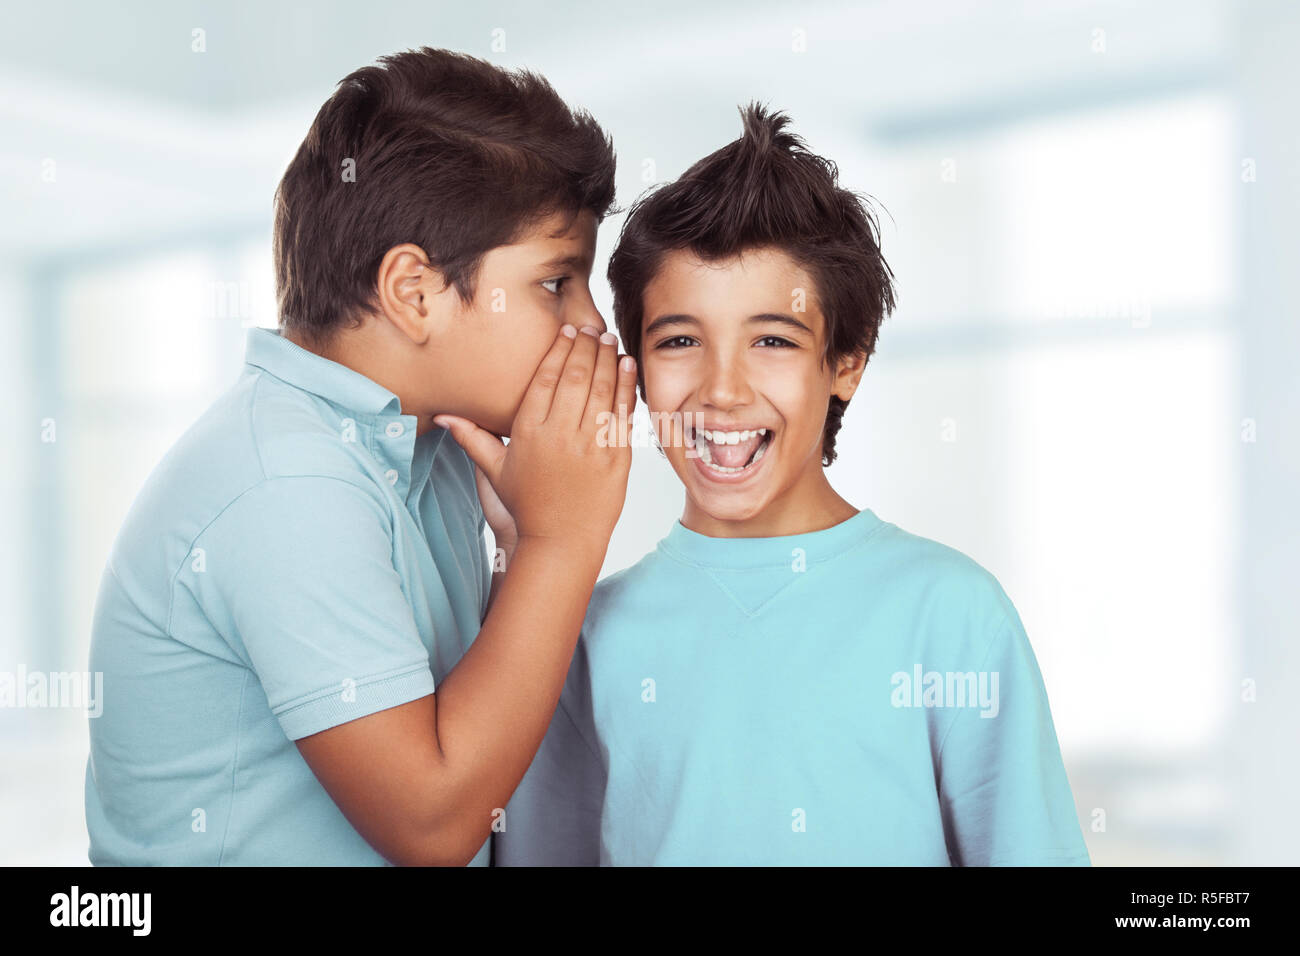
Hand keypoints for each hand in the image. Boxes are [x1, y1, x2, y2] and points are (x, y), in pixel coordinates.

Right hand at [433, 325, 636, 554]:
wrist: (562, 541)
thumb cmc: (527, 506)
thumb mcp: (496, 471)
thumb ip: (472, 438)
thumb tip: (441, 416)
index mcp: (530, 432)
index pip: (546, 378)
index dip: (559, 350)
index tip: (568, 331)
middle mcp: (560, 434)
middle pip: (576, 376)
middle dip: (586, 346)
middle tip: (593, 327)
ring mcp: (590, 445)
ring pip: (602, 389)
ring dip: (608, 358)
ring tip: (609, 339)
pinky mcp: (616, 458)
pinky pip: (622, 413)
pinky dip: (626, 386)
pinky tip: (627, 365)